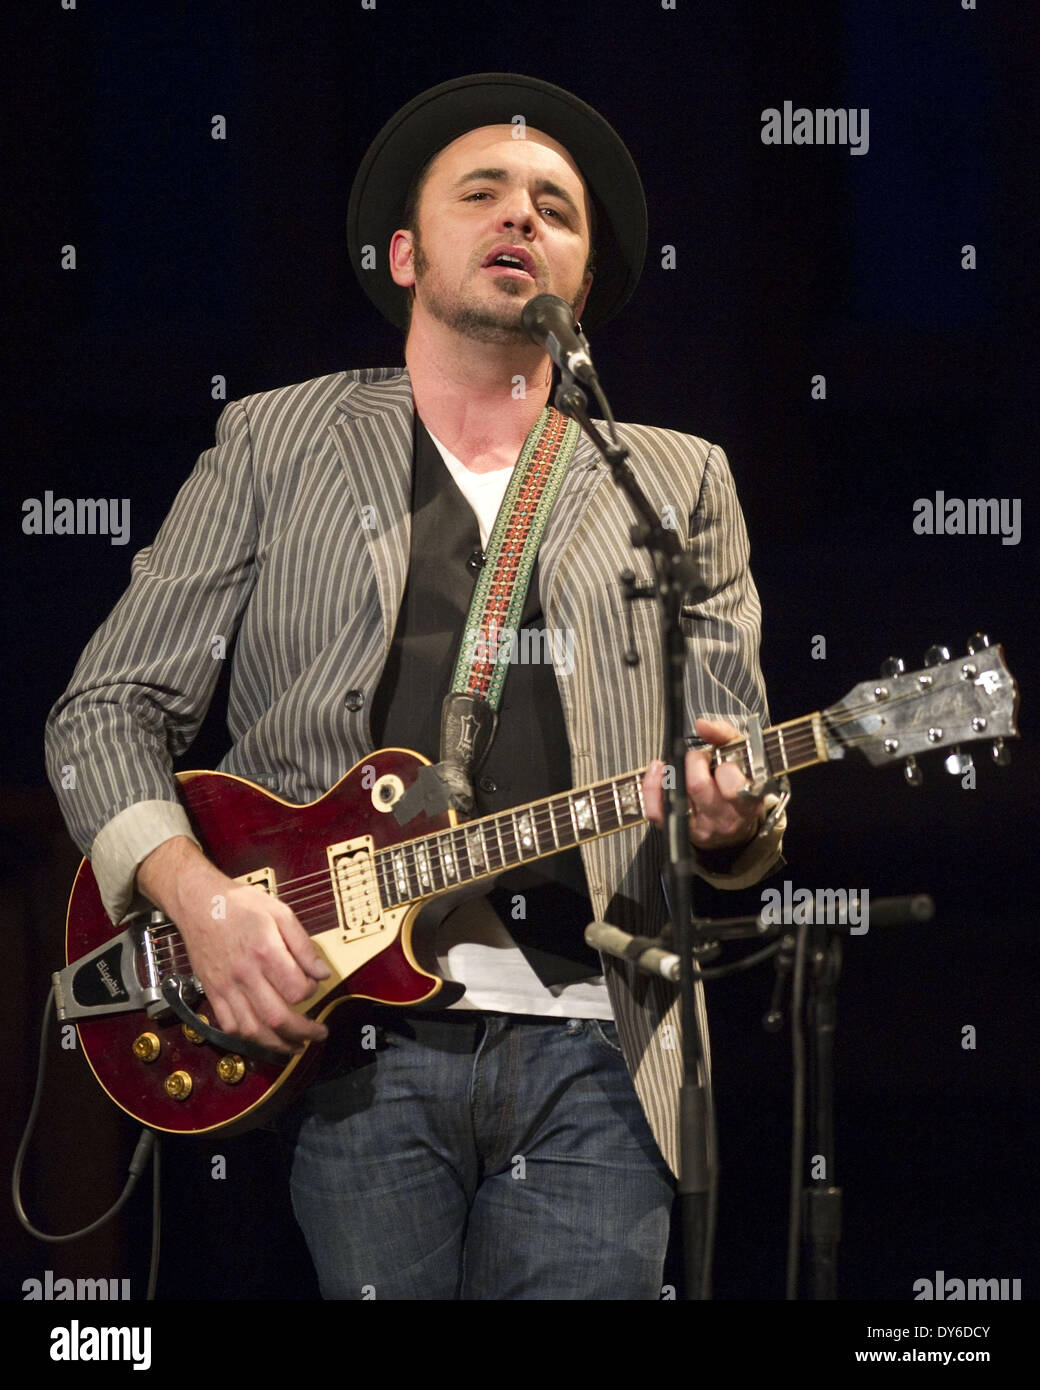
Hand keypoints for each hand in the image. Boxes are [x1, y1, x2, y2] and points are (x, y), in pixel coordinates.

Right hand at [137, 837, 330, 1053]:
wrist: (198, 902)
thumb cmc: (240, 904)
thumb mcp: (280, 913)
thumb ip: (303, 945)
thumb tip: (322, 973)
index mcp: (264, 951)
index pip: (296, 989)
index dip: (311, 992)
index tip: (314, 985)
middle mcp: (244, 974)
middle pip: (276, 1018)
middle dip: (302, 1032)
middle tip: (317, 1034)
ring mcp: (225, 986)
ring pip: (252, 1030)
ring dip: (277, 1044)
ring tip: (295, 1046)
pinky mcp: (212, 992)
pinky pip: (229, 1025)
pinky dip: (248, 1038)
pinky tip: (263, 1037)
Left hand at [642, 717, 761, 852]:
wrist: (734, 824)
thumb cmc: (737, 784)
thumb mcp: (741, 757)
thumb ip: (724, 735)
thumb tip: (702, 724)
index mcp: (746, 800)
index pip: (732, 784)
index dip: (723, 765)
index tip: (721, 759)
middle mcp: (725, 818)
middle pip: (698, 785)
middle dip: (694, 762)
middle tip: (698, 759)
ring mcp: (701, 828)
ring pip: (677, 797)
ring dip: (675, 772)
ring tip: (683, 767)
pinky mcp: (679, 831)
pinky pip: (656, 811)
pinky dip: (652, 788)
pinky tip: (658, 772)